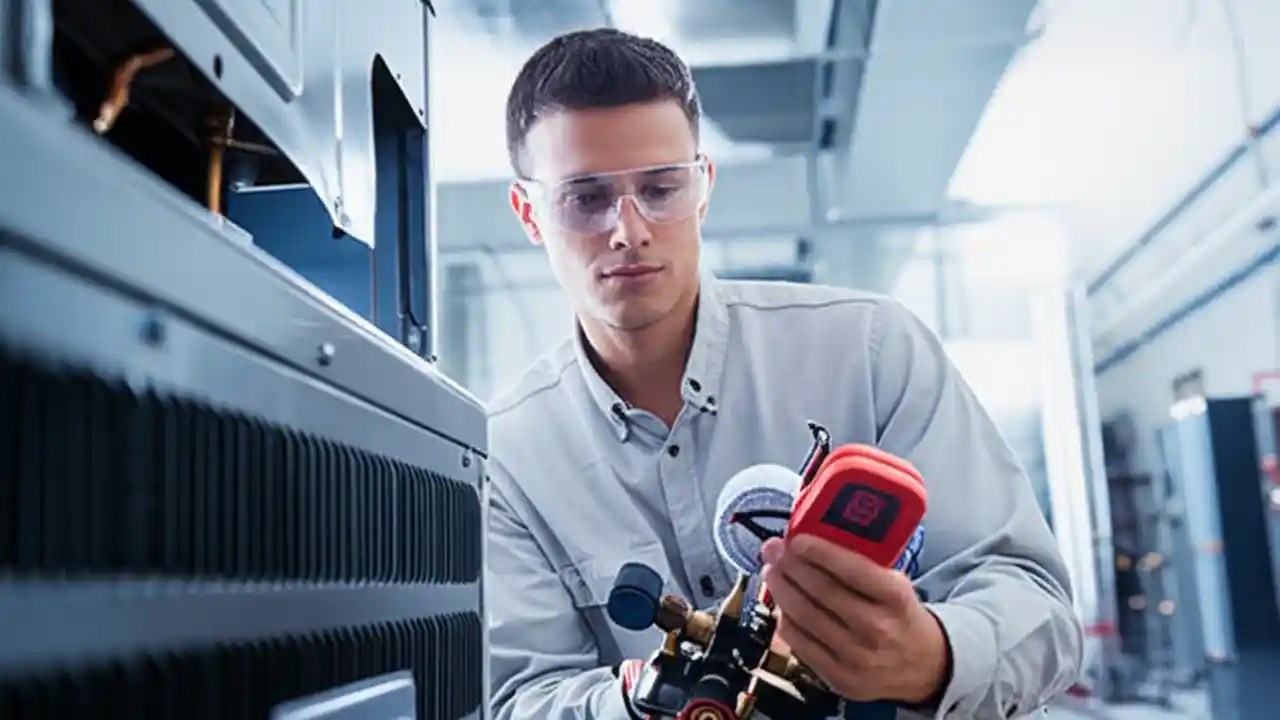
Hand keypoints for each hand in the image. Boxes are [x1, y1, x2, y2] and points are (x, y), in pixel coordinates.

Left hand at [760, 534, 949, 704]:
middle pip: (821, 590)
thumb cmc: (901, 616)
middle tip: (774, 549)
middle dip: (790, 565)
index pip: (852, 569)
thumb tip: (815, 538)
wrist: (924, 668)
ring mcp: (857, 656)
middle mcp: (876, 628)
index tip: (796, 539)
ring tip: (772, 571)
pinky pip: (800, 643)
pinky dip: (785, 619)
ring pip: (804, 616)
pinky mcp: (839, 677)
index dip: (819, 551)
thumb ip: (863, 562)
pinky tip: (782, 604)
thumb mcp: (896, 583)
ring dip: (781, 589)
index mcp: (895, 598)